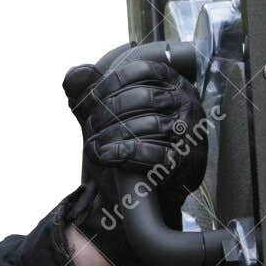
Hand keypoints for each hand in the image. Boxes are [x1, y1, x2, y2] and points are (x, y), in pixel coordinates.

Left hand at [61, 47, 207, 265]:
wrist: (139, 196)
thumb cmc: (126, 149)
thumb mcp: (105, 115)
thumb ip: (88, 92)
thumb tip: (75, 74)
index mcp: (172, 83)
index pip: (141, 70)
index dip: (108, 83)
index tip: (88, 101)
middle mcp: (186, 103)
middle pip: (141, 97)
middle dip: (106, 112)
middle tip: (89, 127)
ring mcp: (190, 134)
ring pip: (146, 124)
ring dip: (111, 135)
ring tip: (94, 144)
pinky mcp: (186, 163)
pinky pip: (152, 153)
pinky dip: (122, 153)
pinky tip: (105, 155)